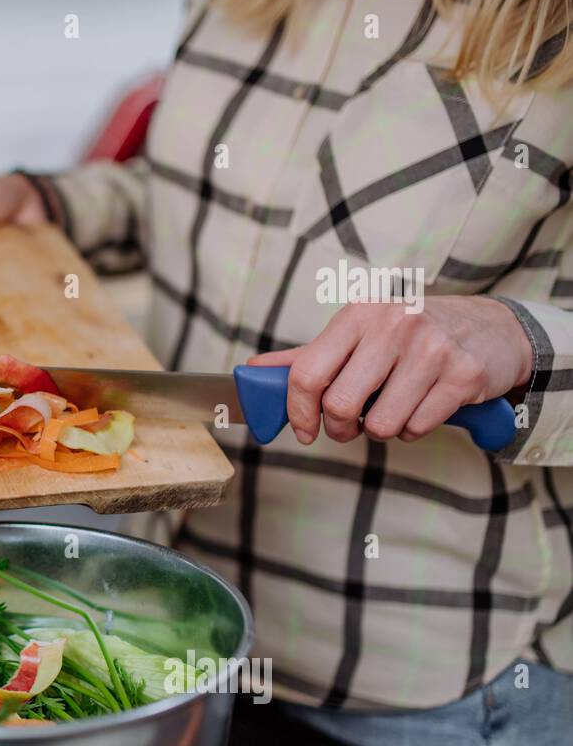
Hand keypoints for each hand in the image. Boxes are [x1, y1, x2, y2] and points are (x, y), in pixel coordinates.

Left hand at [249, 296, 532, 444]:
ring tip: (393, 408)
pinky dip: (413, 430)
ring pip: (379, 424)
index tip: (304, 430)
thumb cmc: (411, 336)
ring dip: (381, 430)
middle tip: (349, 425)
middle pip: (339, 405)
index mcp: (358, 314)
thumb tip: (253, 372)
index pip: (306, 374)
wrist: (491, 329)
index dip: (298, 413)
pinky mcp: (462, 375)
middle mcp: (393, 325)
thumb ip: (306, 357)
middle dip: (339, 428)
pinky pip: (416, 428)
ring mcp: (431, 349)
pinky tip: (422, 407)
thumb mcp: (358, 334)